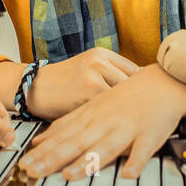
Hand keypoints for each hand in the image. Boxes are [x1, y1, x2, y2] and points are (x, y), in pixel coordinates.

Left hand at [20, 64, 185, 180]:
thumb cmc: (127, 95)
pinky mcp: (150, 132)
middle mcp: (105, 121)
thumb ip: (69, 123)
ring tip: (70, 175)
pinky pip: (143, 149)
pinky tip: (128, 174)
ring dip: (88, 162)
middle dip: (53, 159)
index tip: (23, 165)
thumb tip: (40, 141)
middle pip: (76, 142)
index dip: (42, 152)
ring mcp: (127, 127)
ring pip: (106, 146)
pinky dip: (136, 161)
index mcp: (90, 115)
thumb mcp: (93, 105)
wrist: (163, 80)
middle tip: (32, 172)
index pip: (61, 135)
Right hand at [25, 47, 140, 119]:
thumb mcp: (88, 68)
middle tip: (151, 116)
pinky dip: (115, 121)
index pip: (135, 71)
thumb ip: (111, 74)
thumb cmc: (64, 82)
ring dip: (130, 113)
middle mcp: (100, 63)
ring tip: (140, 125)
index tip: (151, 102)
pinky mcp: (85, 96)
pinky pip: (107, 111)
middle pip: (132, 86)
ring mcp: (92, 78)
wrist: (33, 87)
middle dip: (141, 102)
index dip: (144, 89)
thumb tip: (140, 88)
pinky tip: (121, 129)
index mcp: (102, 55)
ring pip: (122, 100)